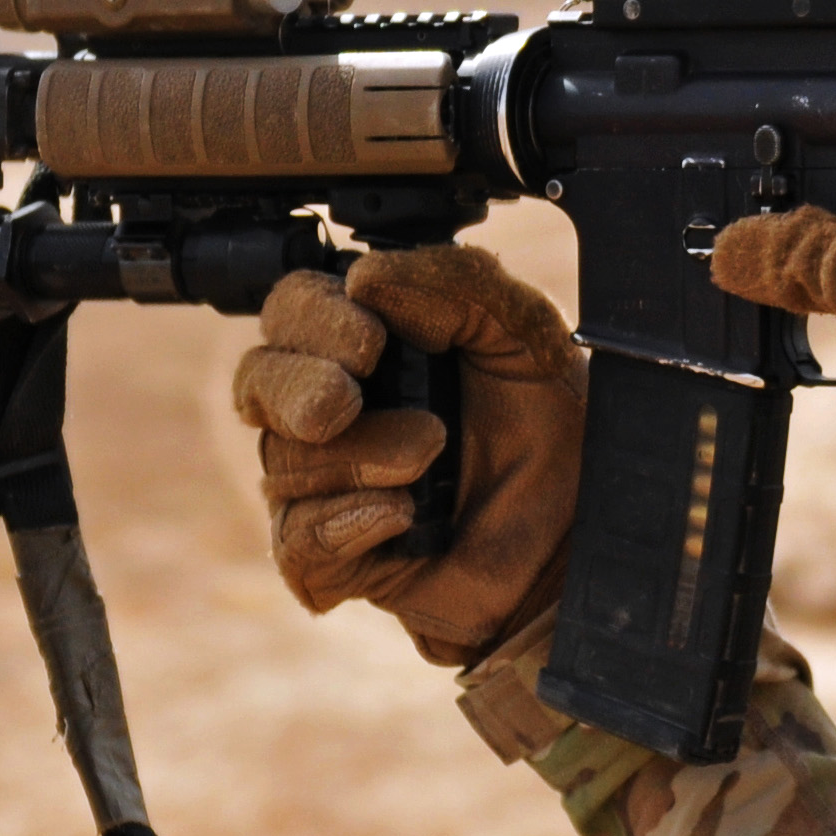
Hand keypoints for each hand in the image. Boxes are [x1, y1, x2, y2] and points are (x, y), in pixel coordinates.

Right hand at [232, 245, 587, 666]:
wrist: (578, 531)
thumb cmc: (548, 430)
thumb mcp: (526, 335)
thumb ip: (461, 283)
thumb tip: (363, 276)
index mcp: (363, 342)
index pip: (291, 309)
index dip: (313, 319)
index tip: (371, 340)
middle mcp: (329, 410)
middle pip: (257, 381)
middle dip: (299, 387)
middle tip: (352, 397)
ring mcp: (324, 487)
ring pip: (281, 462)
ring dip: (355, 456)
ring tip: (429, 455)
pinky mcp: (333, 559)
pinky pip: (295, 543)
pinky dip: (342, 524)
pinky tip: (401, 515)